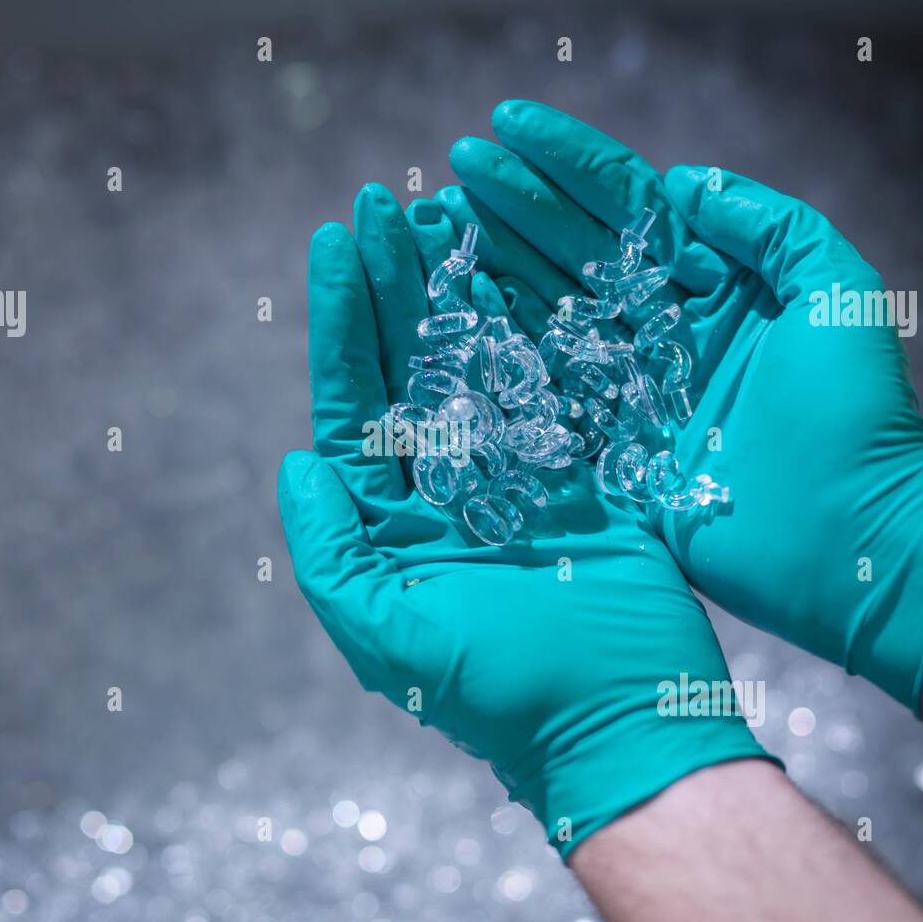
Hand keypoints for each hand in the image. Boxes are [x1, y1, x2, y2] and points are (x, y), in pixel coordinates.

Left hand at [278, 183, 774, 855]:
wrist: (627, 717)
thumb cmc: (506, 691)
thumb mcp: (391, 635)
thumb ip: (333, 551)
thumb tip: (296, 465)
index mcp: (392, 523)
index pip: (353, 406)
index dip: (343, 324)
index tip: (334, 243)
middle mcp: (446, 489)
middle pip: (409, 368)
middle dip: (392, 287)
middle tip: (381, 204)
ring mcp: (516, 472)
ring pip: (476, 362)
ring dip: (454, 291)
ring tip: (438, 211)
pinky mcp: (582, 466)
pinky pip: (548, 382)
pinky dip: (531, 324)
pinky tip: (514, 267)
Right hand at [443, 100, 922, 709]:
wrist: (851, 539)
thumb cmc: (854, 418)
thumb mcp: (834, 296)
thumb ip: (769, 227)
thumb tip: (687, 180)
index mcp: (716, 286)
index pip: (629, 207)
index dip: (568, 163)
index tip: (507, 125)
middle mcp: (664, 331)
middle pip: (575, 253)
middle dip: (516, 207)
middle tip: (455, 169)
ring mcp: (629, 390)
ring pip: (548, 313)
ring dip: (493, 267)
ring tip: (439, 225)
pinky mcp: (607, 449)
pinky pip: (541, 391)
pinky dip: (497, 353)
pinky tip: (453, 314)